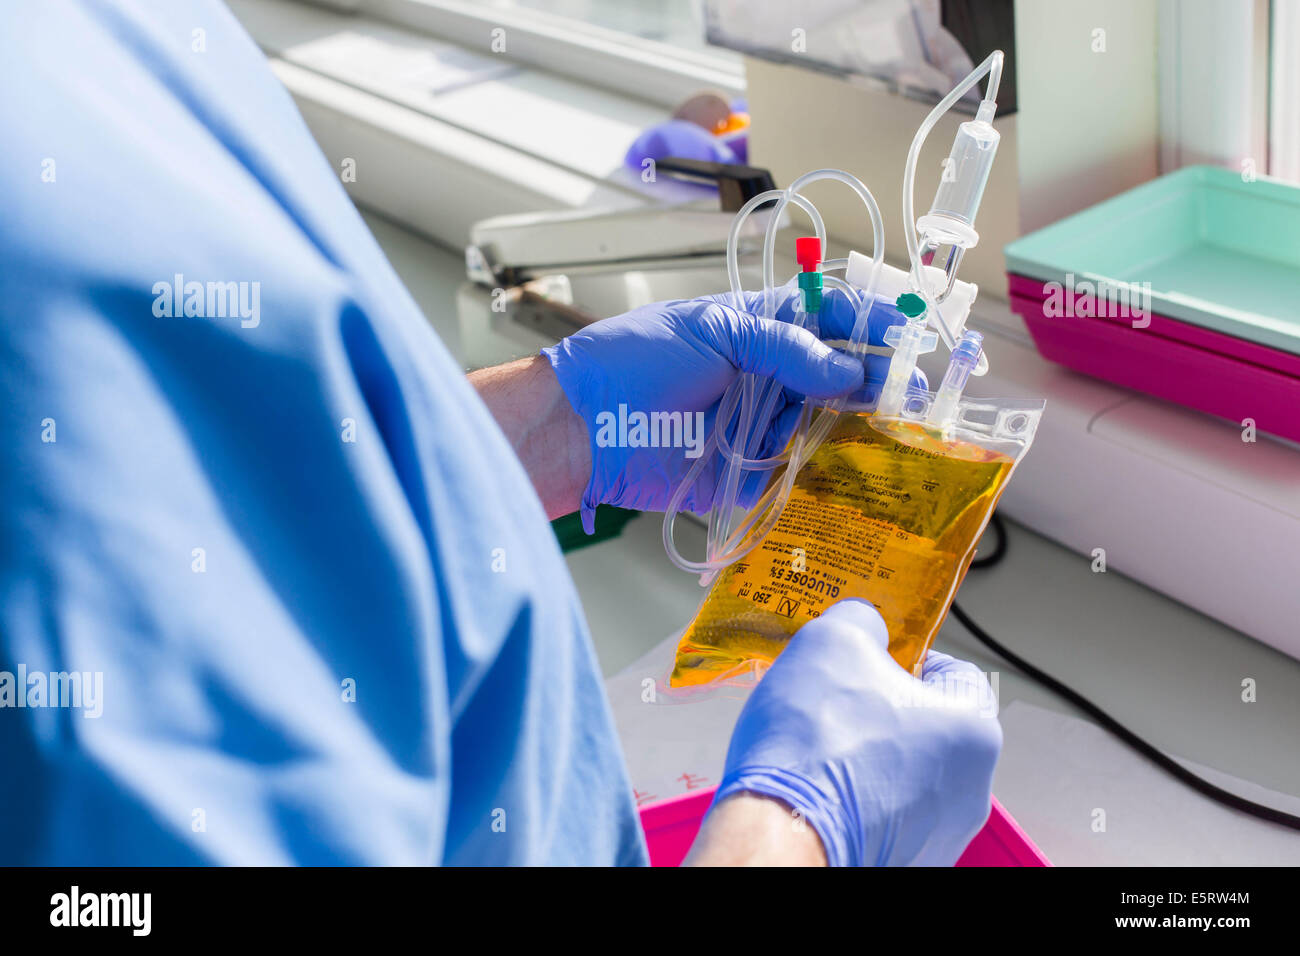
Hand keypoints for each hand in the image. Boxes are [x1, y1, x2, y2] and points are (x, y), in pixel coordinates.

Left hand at [541, 288, 921, 531]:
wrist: (584, 426)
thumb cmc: (634, 361)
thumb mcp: (714, 330)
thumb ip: (786, 347)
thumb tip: (848, 371)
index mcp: (756, 327)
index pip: (828, 316)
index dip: (870, 321)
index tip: (909, 332)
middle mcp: (765, 374)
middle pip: (837, 373)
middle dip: (878, 377)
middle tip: (914, 390)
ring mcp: (759, 423)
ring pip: (825, 421)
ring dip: (857, 423)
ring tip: (893, 424)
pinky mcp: (748, 472)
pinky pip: (797, 471)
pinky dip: (826, 469)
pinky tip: (858, 464)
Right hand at [712, 599, 1001, 865]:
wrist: (781, 833)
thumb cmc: (814, 747)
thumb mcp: (831, 641)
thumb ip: (861, 621)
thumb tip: (864, 625)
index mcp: (973, 731)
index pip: (958, 672)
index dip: (910, 658)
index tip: (874, 659)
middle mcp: (970, 790)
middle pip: (929, 726)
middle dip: (883, 710)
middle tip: (836, 700)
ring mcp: (938, 834)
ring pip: (905, 774)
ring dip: (869, 757)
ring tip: (820, 748)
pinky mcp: (905, 861)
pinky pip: (883, 815)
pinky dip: (856, 800)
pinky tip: (819, 788)